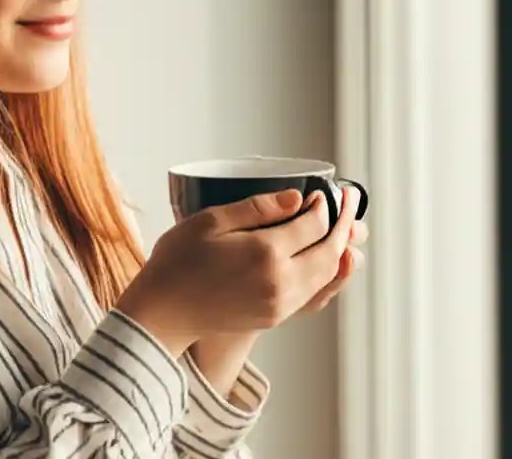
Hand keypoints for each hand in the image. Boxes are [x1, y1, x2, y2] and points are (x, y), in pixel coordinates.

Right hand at [115, 187, 354, 355]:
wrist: (162, 313)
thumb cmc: (177, 263)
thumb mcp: (210, 221)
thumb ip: (257, 208)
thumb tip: (296, 198)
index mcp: (265, 253)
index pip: (313, 225)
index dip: (325, 206)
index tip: (323, 193)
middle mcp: (280, 282)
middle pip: (330, 252)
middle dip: (343, 226)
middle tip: (349, 205)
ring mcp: (280, 304)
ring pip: (326, 276)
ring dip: (338, 251)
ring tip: (343, 229)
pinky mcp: (275, 318)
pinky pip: (313, 294)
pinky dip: (326, 274)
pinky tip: (325, 260)